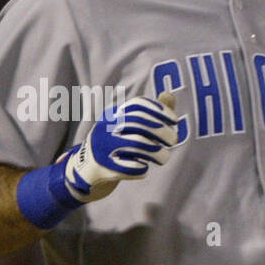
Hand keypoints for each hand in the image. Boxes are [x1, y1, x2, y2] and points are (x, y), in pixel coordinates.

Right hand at [63, 91, 179, 201]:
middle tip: (174, 140)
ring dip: (157, 152)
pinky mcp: (106, 166)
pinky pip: (131, 167)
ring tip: (164, 157)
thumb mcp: (131, 124)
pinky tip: (145, 167)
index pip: (137, 104)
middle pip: (139, 123)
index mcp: (113, 114)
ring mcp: (104, 146)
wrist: (90, 165)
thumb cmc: (119, 140)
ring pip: (137, 144)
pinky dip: (142, 168)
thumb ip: (152, 112)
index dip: (159, 110)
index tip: (175, 120)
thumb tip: (170, 95)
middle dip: (162, 131)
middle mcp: (106, 127)